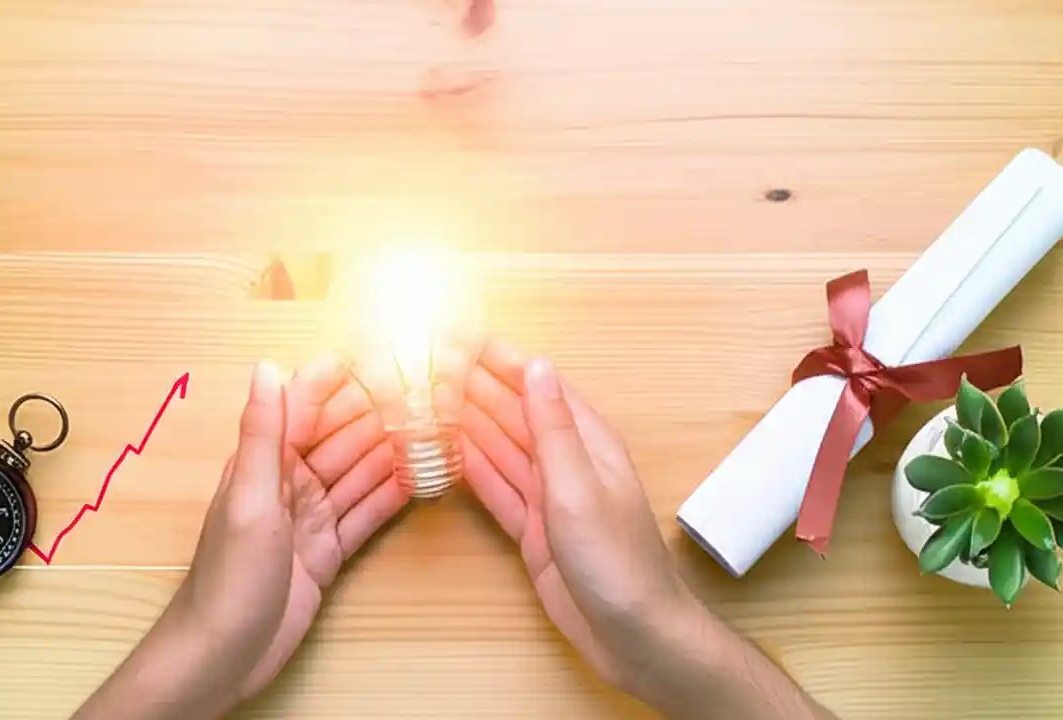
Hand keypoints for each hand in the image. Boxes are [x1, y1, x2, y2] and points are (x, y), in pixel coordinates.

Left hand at [76, 357, 409, 718]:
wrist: (224, 652)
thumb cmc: (229, 576)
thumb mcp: (249, 497)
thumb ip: (262, 433)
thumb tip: (267, 366)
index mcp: (265, 465)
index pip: (304, 409)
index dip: (337, 382)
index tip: (376, 354)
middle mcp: (290, 485)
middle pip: (340, 440)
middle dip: (377, 415)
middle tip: (425, 391)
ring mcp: (311, 519)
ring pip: (359, 475)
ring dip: (392, 453)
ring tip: (434, 428)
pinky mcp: (328, 552)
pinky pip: (365, 516)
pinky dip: (392, 498)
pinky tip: (421, 479)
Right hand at [458, 340, 685, 696]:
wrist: (635, 636)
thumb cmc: (617, 561)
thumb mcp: (580, 487)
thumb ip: (553, 428)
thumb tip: (537, 366)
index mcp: (588, 443)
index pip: (538, 386)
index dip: (501, 361)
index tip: (460, 337)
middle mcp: (567, 463)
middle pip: (514, 415)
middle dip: (475, 387)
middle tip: (428, 363)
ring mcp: (549, 498)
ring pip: (501, 450)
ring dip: (467, 424)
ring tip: (427, 397)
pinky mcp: (534, 531)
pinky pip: (497, 490)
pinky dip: (471, 470)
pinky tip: (446, 451)